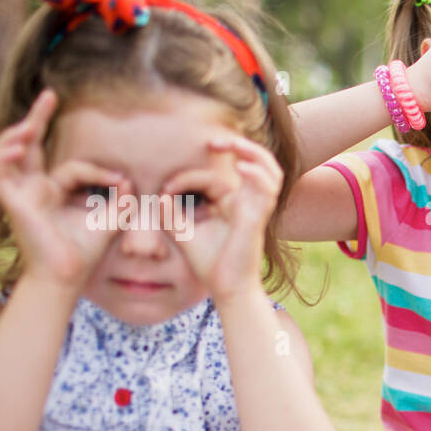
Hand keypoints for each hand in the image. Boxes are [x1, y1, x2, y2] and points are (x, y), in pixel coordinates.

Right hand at [0, 89, 123, 288]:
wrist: (67, 278)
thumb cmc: (84, 254)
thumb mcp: (109, 221)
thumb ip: (121, 200)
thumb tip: (130, 180)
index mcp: (53, 194)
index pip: (72, 168)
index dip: (99, 171)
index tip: (123, 182)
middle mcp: (33, 190)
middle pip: (27, 147)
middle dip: (37, 119)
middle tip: (50, 95)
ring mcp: (20, 195)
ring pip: (6, 155)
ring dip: (15, 135)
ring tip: (31, 121)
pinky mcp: (12, 203)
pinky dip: (3, 156)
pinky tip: (18, 143)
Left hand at [164, 134, 281, 303]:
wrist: (226, 290)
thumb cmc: (210, 264)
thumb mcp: (183, 233)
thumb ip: (171, 214)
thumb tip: (160, 195)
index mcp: (233, 204)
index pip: (215, 176)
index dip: (187, 177)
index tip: (166, 190)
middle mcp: (249, 203)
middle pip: (258, 163)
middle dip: (239, 145)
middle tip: (215, 141)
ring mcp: (257, 210)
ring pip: (270, 171)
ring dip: (255, 153)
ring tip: (234, 144)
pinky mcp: (258, 219)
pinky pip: (267, 190)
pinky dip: (258, 174)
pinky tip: (241, 167)